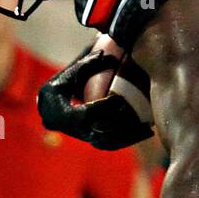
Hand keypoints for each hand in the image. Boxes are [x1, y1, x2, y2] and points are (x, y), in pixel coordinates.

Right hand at [38, 51, 152, 150]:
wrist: (50, 110)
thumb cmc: (59, 87)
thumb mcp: (68, 74)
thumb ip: (86, 64)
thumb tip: (106, 53)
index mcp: (64, 114)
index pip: (85, 114)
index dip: (101, 108)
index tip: (119, 100)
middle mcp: (75, 130)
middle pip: (101, 134)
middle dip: (121, 127)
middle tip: (140, 117)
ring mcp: (84, 138)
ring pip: (109, 143)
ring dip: (129, 138)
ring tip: (148, 129)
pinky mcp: (92, 141)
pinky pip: (112, 144)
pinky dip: (128, 140)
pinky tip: (145, 132)